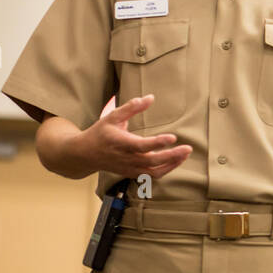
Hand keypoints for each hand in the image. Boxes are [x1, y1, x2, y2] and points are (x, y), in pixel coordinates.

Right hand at [75, 95, 191, 178]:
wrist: (84, 155)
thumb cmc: (100, 133)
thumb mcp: (112, 116)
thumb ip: (131, 107)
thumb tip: (150, 97)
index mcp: (120, 143)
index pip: (141, 146)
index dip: (157, 143)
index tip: (173, 137)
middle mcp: (125, 158)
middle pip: (152, 161)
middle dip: (172, 156)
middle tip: (188, 148)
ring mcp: (129, 168)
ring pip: (154, 172)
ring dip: (172, 164)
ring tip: (185, 154)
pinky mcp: (132, 174)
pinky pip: (152, 175)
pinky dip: (166, 169)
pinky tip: (176, 160)